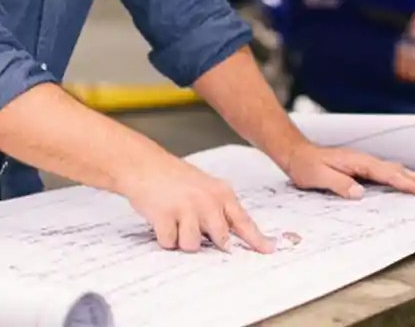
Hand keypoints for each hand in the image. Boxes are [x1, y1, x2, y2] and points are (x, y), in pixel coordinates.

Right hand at [116, 152, 274, 254]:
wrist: (144, 164)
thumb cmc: (174, 178)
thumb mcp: (205, 187)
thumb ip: (219, 210)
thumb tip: (230, 240)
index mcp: (221, 193)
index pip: (243, 221)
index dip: (257, 239)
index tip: (269, 250)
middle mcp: (207, 201)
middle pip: (221, 239)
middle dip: (207, 239)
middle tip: (192, 223)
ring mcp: (187, 208)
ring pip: (192, 246)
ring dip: (181, 238)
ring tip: (174, 220)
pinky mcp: (165, 215)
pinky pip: (169, 243)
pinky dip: (163, 236)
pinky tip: (161, 218)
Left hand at [282, 141, 414, 198]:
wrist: (297, 154)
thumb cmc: (306, 166)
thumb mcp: (318, 176)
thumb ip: (338, 184)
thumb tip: (360, 193)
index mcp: (358, 162)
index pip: (387, 174)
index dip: (405, 184)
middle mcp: (364, 161)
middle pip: (397, 170)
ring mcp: (363, 164)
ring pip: (394, 170)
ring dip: (413, 178)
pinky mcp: (360, 169)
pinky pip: (386, 174)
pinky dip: (401, 178)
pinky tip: (406, 183)